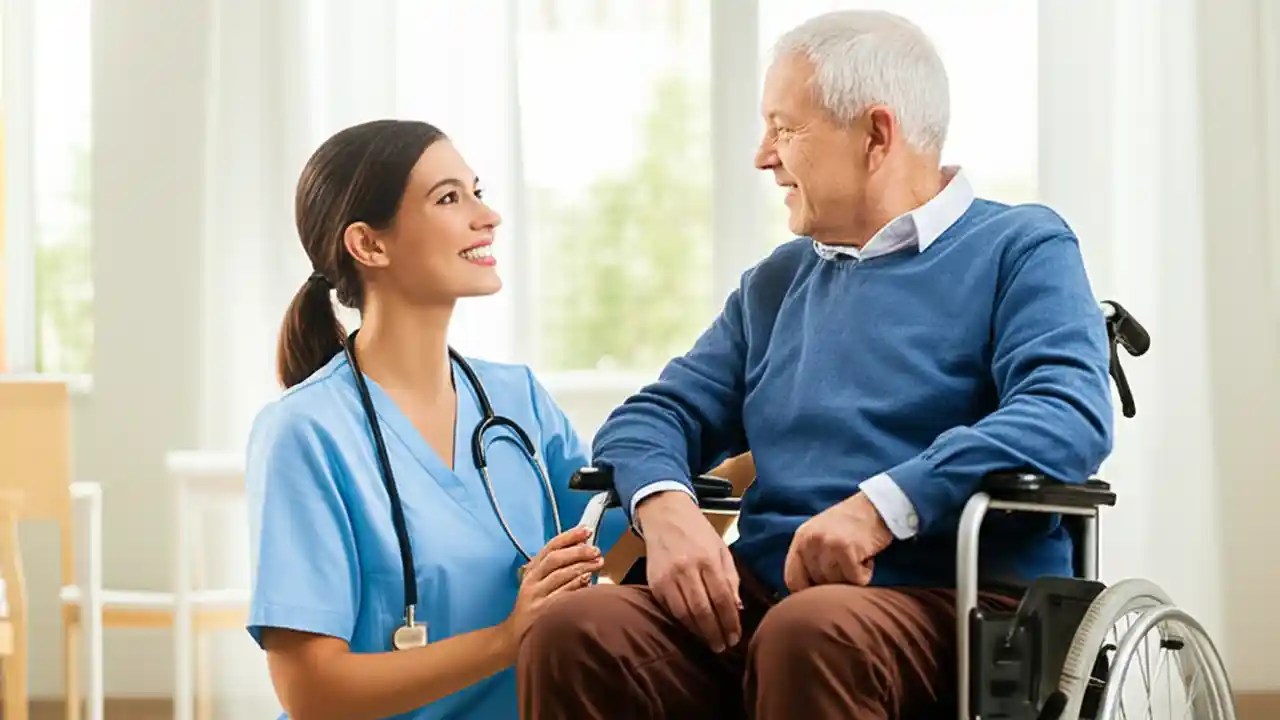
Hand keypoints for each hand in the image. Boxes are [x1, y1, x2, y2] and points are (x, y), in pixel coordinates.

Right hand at [502, 526, 602, 644]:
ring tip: (598, 562)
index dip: (569, 537)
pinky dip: (576, 586)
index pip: (550, 548)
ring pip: (560, 576)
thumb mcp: (539, 584)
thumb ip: (557, 569)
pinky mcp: (542, 613)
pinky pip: (562, 596)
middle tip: (596, 550)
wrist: (515, 637)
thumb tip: (585, 550)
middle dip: (577, 552)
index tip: (586, 531)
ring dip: (582, 567)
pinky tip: (588, 582)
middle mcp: (531, 582)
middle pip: (555, 560)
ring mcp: (536, 598)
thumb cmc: (534, 607)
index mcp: (532, 571)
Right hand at [636, 491, 741, 652]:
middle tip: (723, 646)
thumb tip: (737, 608)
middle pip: (703, 610)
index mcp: (708, 560)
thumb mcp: (721, 549)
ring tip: (710, 642)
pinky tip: (692, 628)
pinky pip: (670, 609)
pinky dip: (682, 622)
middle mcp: (686, 569)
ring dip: (699, 632)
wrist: (665, 515)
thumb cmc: (698, 532)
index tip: (735, 637)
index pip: (722, 599)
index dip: (730, 622)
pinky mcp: (654, 583)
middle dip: (715, 632)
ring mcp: (668, 577)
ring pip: (684, 614)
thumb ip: (731, 578)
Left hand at [784, 493, 892, 591]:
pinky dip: (865, 574)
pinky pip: (855, 579)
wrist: (877, 505)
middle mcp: (810, 541)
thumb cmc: (851, 524)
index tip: (822, 594)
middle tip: (848, 564)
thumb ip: (811, 557)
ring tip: (858, 558)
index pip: (792, 578)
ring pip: (836, 583)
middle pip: (818, 583)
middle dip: (835, 581)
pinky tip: (867, 557)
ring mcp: (827, 544)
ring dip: (851, 577)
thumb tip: (806, 592)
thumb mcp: (822, 534)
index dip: (806, 591)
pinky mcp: (846, 549)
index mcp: (801, 538)